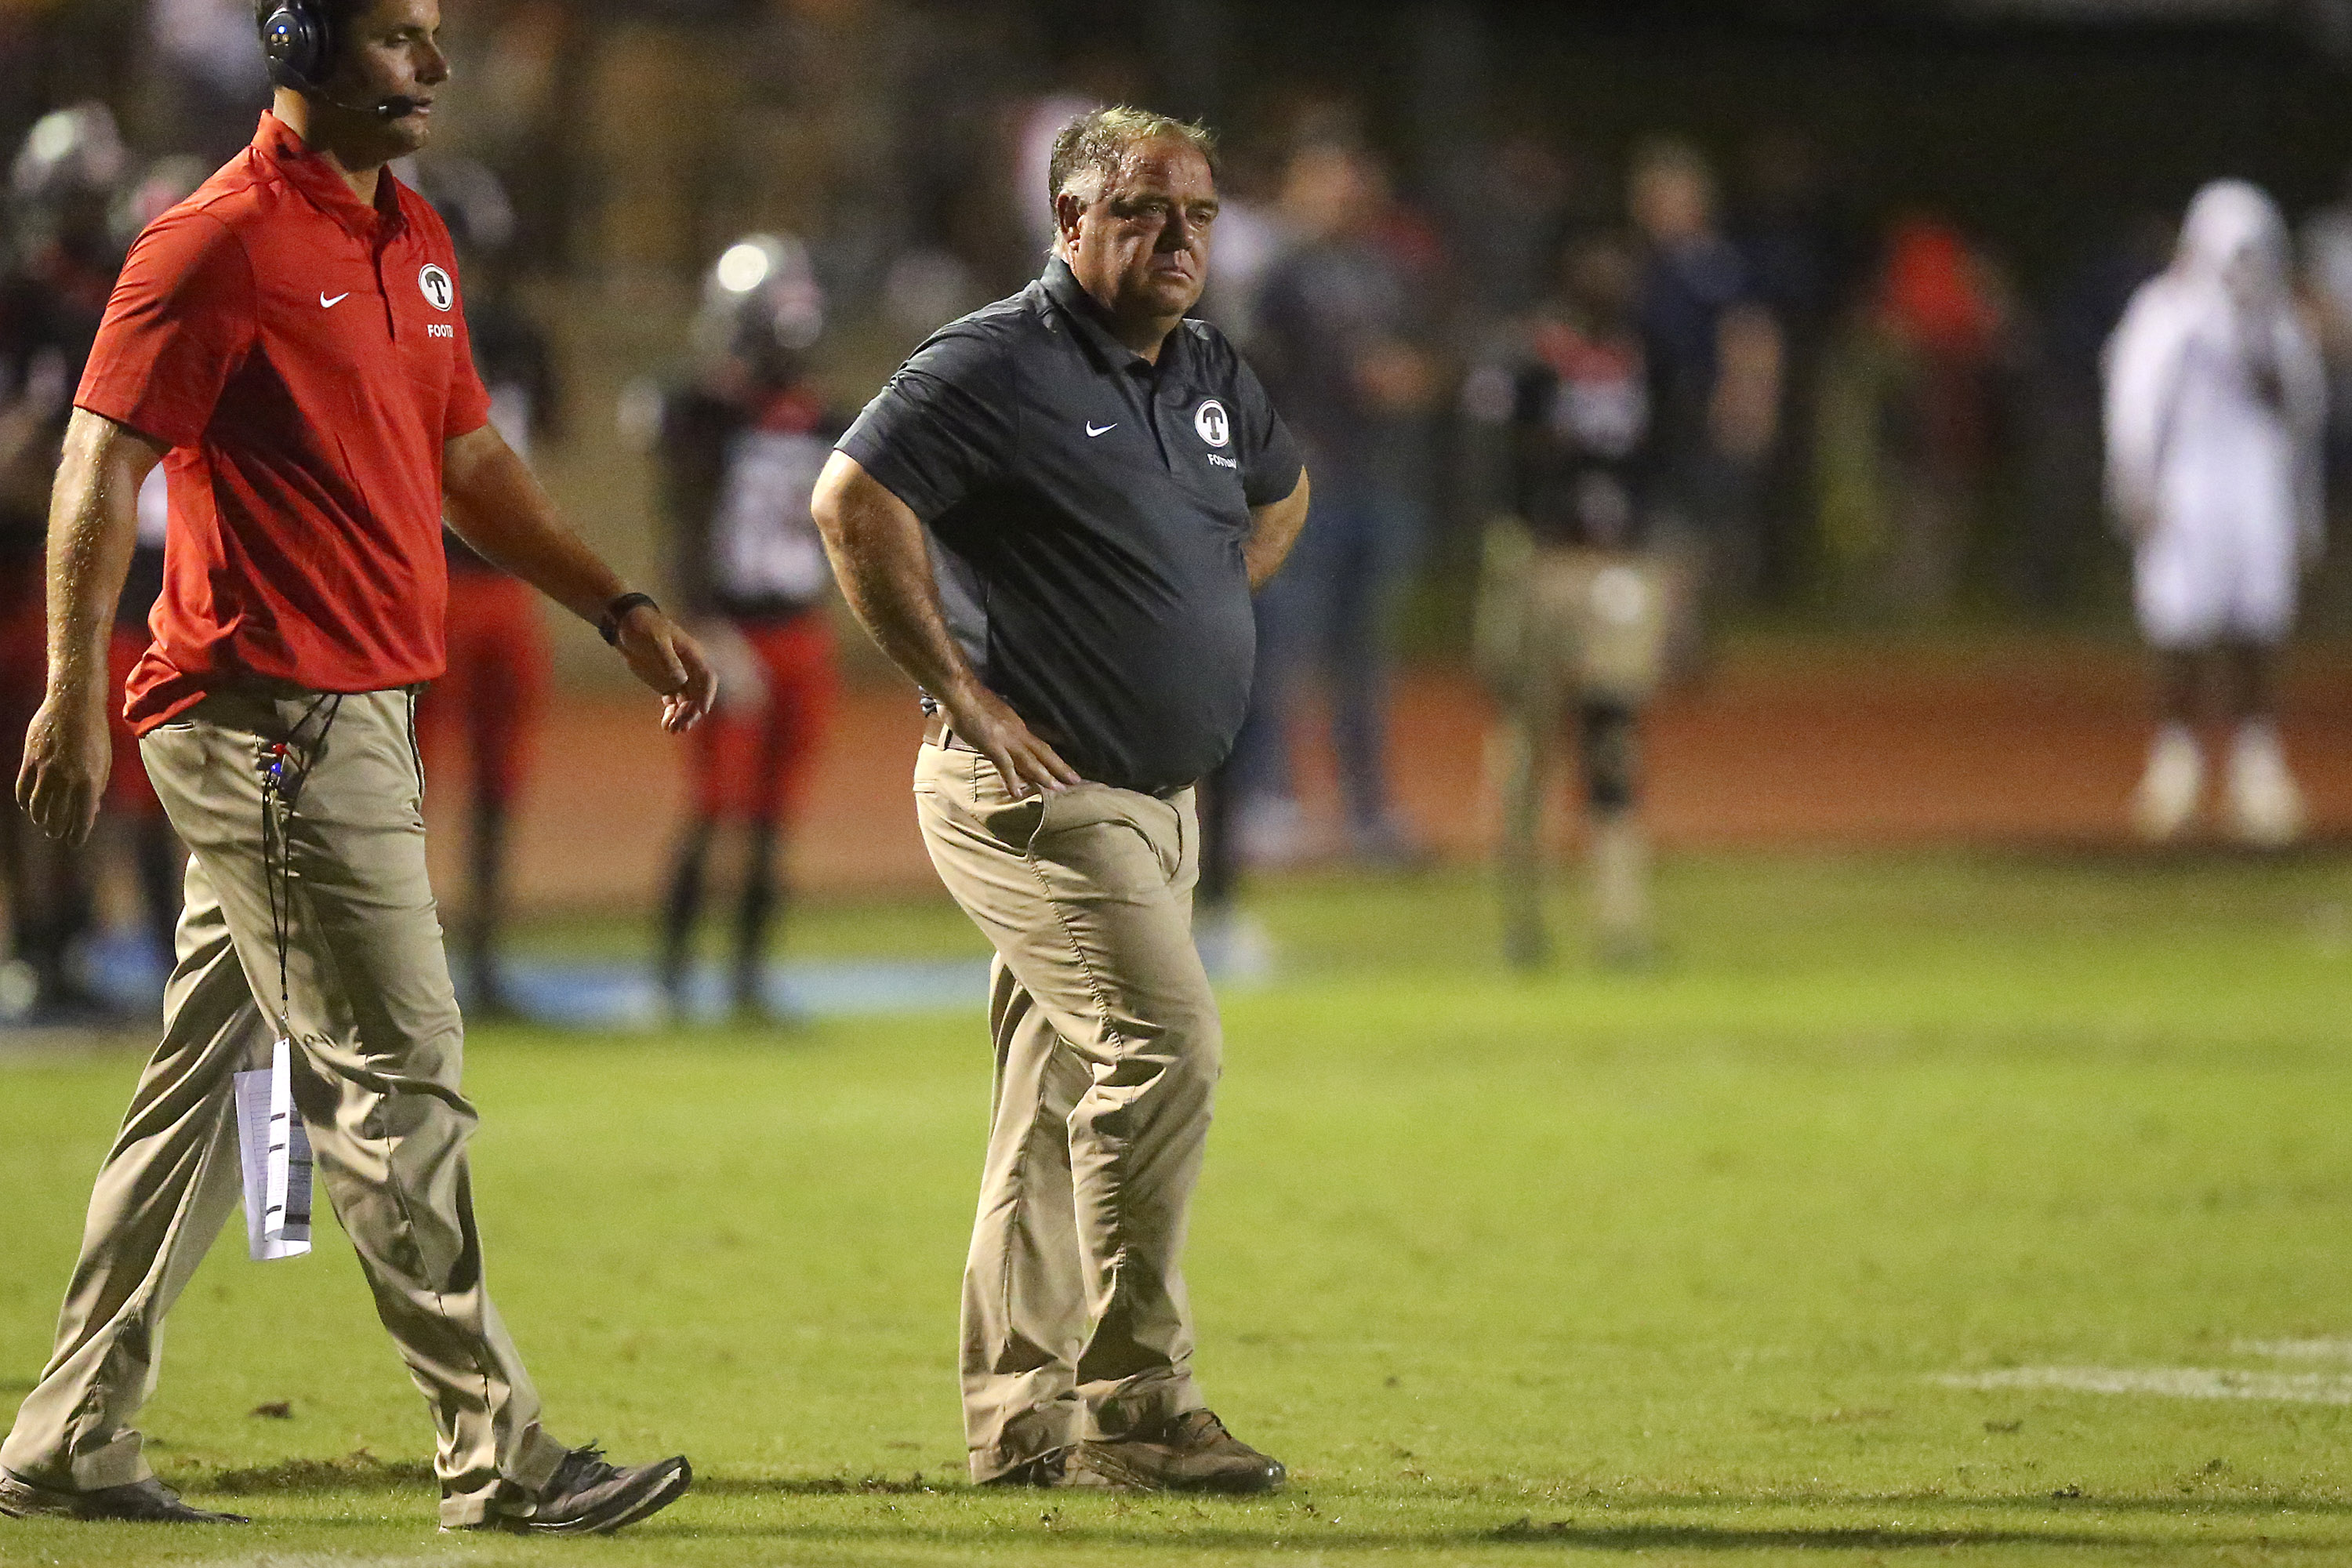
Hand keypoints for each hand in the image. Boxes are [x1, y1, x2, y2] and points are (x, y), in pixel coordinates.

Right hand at [16, 685, 111, 843]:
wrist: (74, 705)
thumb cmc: (94, 734)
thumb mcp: (104, 762)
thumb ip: (96, 788)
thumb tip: (91, 812)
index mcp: (90, 781)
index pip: (82, 818)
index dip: (77, 834)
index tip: (74, 843)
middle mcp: (67, 778)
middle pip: (57, 816)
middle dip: (57, 829)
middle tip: (57, 833)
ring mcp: (46, 770)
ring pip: (37, 806)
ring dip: (40, 818)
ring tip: (44, 823)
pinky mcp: (30, 760)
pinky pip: (22, 789)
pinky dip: (25, 802)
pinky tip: (29, 806)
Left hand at [614, 605, 717, 733]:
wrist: (626, 625)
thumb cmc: (643, 627)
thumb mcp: (655, 640)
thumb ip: (668, 659)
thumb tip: (681, 680)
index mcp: (692, 655)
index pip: (707, 677)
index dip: (707, 695)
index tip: (701, 711)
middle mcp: (689, 669)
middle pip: (698, 694)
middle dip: (691, 712)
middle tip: (680, 725)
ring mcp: (678, 677)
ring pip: (687, 702)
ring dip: (682, 717)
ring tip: (671, 729)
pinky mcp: (666, 684)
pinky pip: (673, 703)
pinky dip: (671, 714)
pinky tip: (665, 725)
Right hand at [944, 686, 1080, 798]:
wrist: (960, 692)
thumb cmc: (971, 698)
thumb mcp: (993, 710)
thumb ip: (999, 722)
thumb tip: (997, 730)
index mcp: (1017, 724)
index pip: (1040, 740)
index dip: (1053, 753)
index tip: (1065, 763)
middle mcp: (1017, 732)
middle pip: (1043, 752)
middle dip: (1060, 768)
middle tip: (1076, 781)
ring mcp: (1006, 740)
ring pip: (1031, 761)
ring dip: (1045, 776)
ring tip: (1058, 789)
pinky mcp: (992, 746)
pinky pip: (1006, 767)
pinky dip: (1012, 781)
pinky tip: (1017, 794)